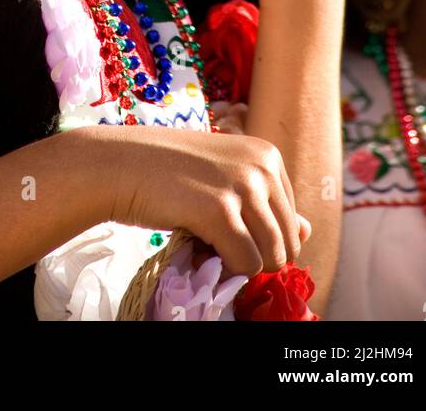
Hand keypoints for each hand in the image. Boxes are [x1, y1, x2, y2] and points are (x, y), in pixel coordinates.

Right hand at [100, 124, 310, 276]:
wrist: (118, 164)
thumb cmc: (167, 171)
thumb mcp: (223, 178)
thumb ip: (267, 203)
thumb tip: (307, 231)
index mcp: (267, 155)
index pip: (291, 219)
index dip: (257, 234)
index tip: (222, 221)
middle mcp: (262, 165)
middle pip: (287, 242)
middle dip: (253, 253)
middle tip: (213, 238)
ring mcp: (243, 186)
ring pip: (273, 257)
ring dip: (240, 264)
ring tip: (207, 243)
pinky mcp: (221, 211)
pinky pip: (247, 265)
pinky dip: (226, 270)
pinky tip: (200, 248)